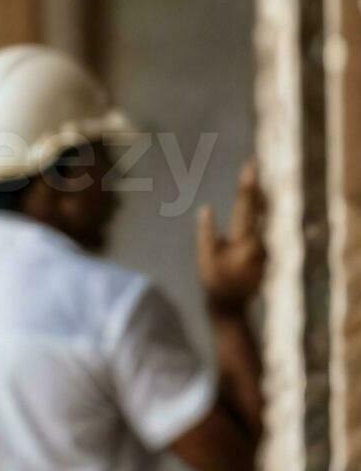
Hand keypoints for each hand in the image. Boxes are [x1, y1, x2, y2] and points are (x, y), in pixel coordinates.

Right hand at [198, 161, 265, 313]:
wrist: (231, 305)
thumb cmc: (214, 282)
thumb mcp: (205, 257)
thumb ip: (207, 232)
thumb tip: (206, 208)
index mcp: (244, 241)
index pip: (246, 206)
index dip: (247, 185)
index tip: (250, 166)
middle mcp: (259, 242)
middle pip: (258, 208)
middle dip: (255, 187)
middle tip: (252, 165)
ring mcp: (264, 248)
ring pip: (259, 219)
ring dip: (254, 199)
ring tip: (250, 178)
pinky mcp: (264, 253)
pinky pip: (258, 229)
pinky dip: (253, 215)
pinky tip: (251, 204)